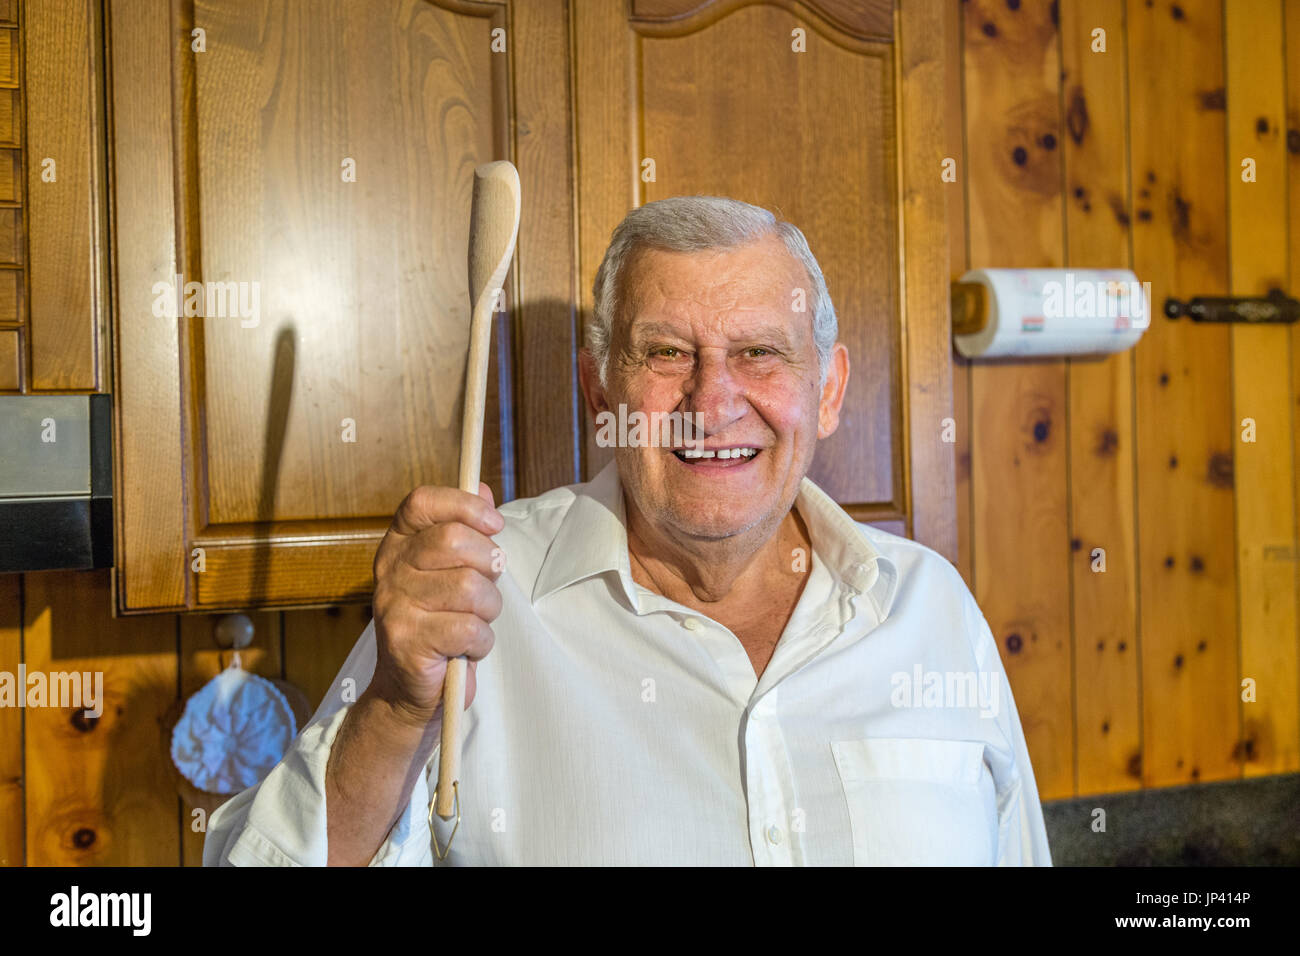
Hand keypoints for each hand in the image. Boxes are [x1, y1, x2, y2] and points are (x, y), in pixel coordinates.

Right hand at [368, 482, 504, 727]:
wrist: (410, 691)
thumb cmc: (440, 625)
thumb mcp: (453, 573)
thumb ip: (466, 531)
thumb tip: (484, 488)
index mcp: (398, 545)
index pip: (422, 502)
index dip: (464, 505)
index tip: (493, 524)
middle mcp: (390, 570)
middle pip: (455, 540)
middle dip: (488, 566)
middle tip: (485, 590)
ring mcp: (394, 605)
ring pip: (470, 588)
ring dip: (488, 611)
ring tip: (474, 623)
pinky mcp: (406, 641)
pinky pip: (469, 628)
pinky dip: (481, 642)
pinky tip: (465, 648)